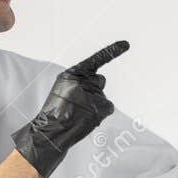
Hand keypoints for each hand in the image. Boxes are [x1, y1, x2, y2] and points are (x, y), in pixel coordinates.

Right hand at [13, 41, 129, 177]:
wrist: (51, 133)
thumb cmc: (56, 113)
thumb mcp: (62, 89)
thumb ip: (78, 81)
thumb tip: (99, 80)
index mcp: (70, 74)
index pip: (95, 59)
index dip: (112, 51)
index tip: (126, 44)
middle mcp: (81, 81)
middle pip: (100, 80)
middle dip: (94, 90)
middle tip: (79, 104)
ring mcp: (91, 94)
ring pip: (102, 96)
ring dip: (96, 105)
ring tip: (80, 114)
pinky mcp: (99, 106)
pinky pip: (109, 107)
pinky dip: (101, 114)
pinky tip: (87, 119)